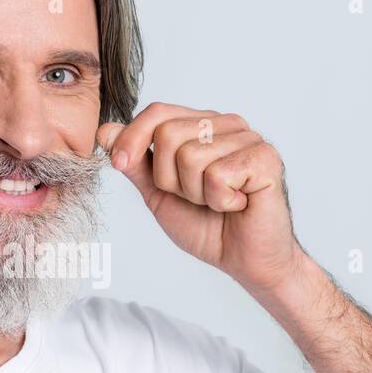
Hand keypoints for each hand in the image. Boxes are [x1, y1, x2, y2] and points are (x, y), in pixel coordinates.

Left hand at [97, 102, 307, 294]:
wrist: (244, 260)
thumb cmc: (207, 226)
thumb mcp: (159, 193)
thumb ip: (136, 162)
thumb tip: (105, 131)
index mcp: (202, 125)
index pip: (157, 112)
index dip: (132, 138)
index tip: (119, 164)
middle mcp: (226, 124)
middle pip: (168, 134)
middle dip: (170, 179)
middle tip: (196, 198)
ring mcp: (249, 138)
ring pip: (191, 156)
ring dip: (197, 194)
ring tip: (219, 202)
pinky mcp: (265, 158)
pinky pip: (218, 174)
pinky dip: (221, 201)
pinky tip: (238, 204)